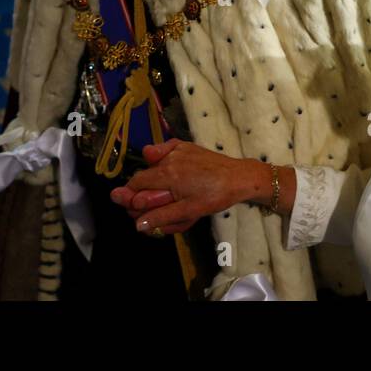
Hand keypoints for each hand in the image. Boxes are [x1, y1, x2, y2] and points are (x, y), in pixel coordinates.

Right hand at [110, 139, 262, 235]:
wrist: (238, 178)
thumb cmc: (214, 196)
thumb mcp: (188, 211)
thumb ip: (160, 215)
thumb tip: (138, 224)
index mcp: (167, 174)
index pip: (136, 183)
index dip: (132, 197)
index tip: (136, 209)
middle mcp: (169, 158)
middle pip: (144, 175)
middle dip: (145, 192)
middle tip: (157, 206)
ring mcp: (178, 149)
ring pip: (155, 166)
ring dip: (156, 180)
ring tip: (169, 195)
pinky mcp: (186, 146)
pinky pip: (165, 150)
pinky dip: (161, 159)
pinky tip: (169, 171)